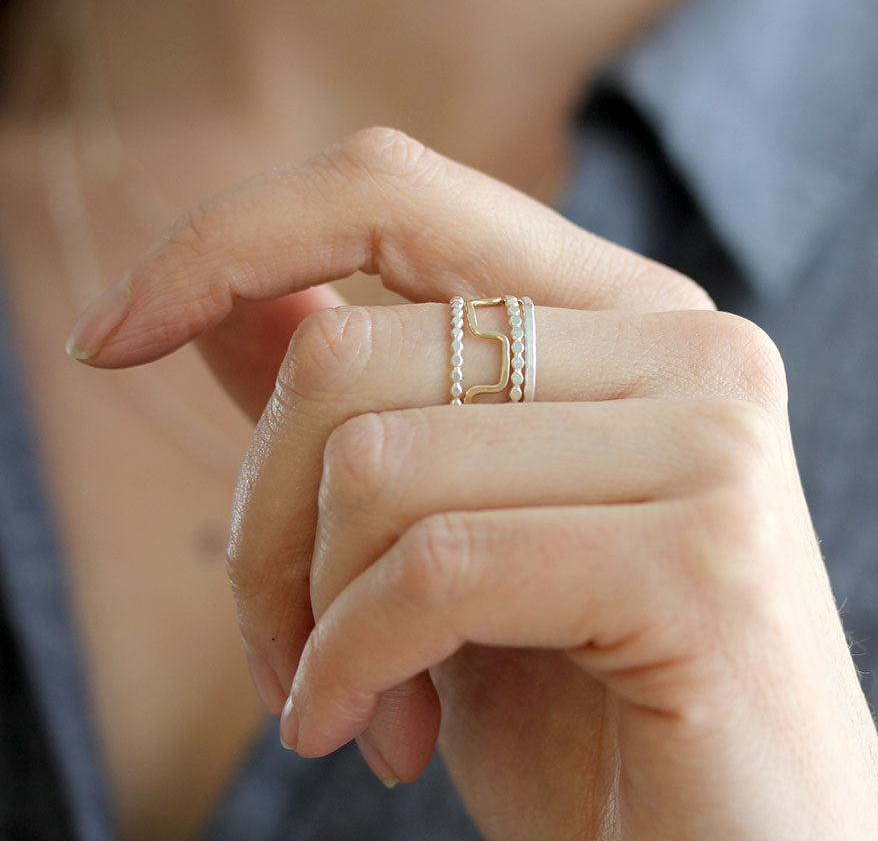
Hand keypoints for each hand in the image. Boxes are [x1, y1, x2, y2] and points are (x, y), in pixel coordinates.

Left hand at [69, 128, 877, 838]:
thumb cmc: (587, 706)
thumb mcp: (442, 537)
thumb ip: (357, 404)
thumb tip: (224, 300)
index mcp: (629, 316)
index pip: (396, 191)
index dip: (233, 238)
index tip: (113, 336)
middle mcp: (689, 345)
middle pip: (349, 351)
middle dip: (264, 519)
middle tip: (284, 649)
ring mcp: (711, 440)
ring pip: (377, 461)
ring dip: (310, 612)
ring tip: (349, 701)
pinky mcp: (703, 560)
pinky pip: (434, 569)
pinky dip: (352, 666)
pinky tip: (376, 738)